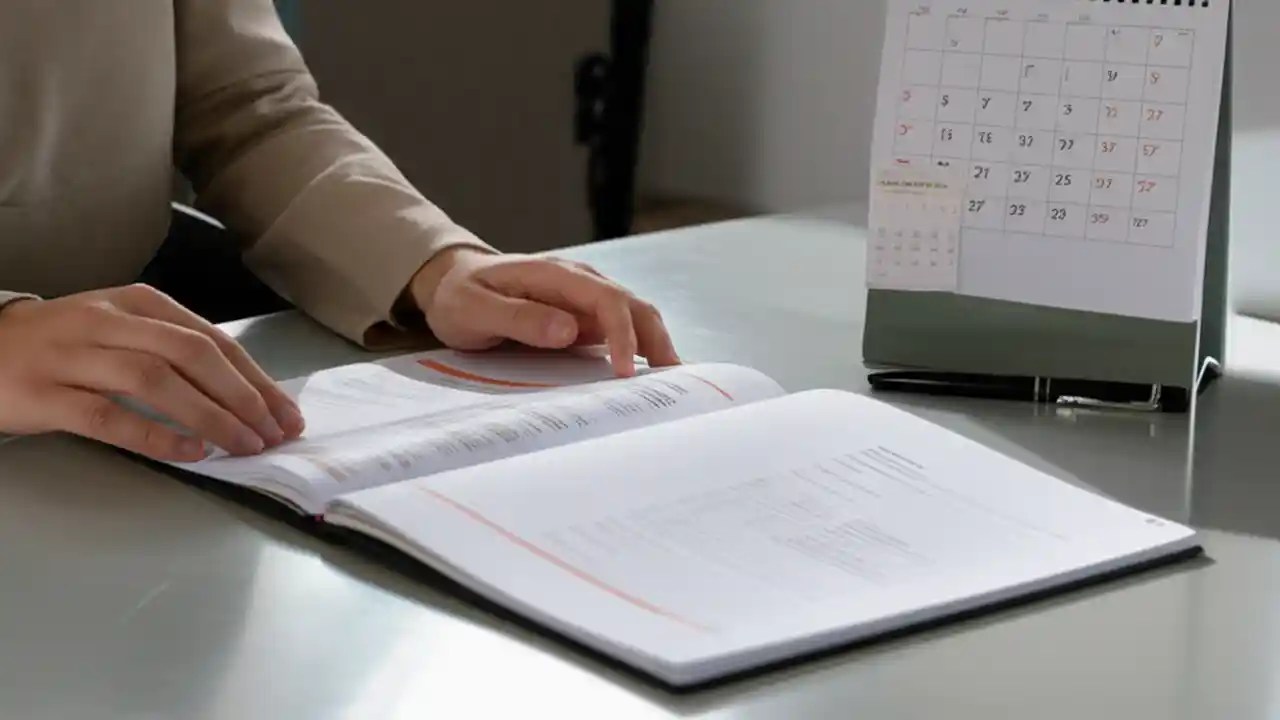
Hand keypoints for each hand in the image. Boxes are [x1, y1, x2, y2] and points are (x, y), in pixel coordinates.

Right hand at [0, 285, 303, 461]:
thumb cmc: (64, 346)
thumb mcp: (121, 331)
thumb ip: (174, 351)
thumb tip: (243, 393)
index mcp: (137, 303)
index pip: (211, 339)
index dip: (255, 378)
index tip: (286, 413)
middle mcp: (109, 322)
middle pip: (191, 354)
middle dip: (242, 396)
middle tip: (273, 433)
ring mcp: (74, 356)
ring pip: (156, 380)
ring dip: (209, 416)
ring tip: (243, 445)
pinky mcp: (46, 394)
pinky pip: (109, 416)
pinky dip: (155, 435)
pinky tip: (190, 453)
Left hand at [409, 248, 679, 376]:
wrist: (452, 281)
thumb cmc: (460, 296)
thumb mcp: (475, 309)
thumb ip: (518, 317)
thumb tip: (567, 329)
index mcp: (557, 275)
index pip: (606, 299)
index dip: (622, 334)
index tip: (625, 372)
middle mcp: (579, 282)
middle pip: (633, 305)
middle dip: (656, 340)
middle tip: (672, 382)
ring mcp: (584, 299)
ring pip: (634, 316)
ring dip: (655, 345)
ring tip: (672, 383)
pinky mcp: (584, 317)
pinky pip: (619, 331)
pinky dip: (639, 350)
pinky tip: (648, 376)